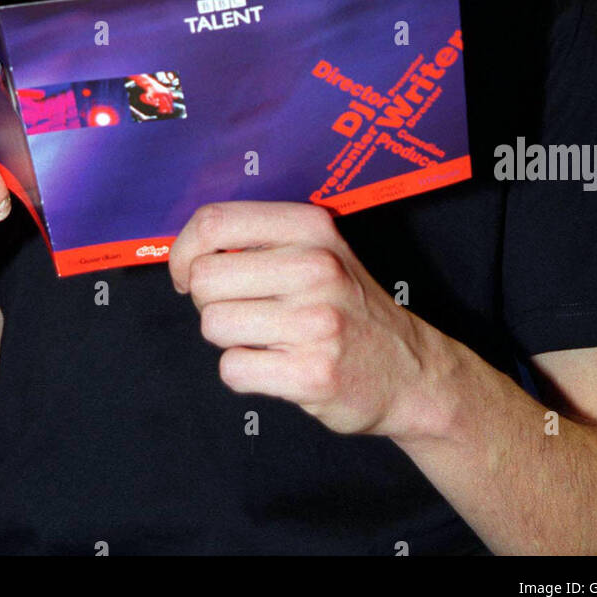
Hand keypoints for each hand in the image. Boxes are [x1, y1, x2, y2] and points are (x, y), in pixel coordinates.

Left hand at [168, 200, 438, 439]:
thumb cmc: (347, 306)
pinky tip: (275, 367)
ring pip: (213, 324)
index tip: (187, 273)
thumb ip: (259, 239)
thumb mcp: (318, 250)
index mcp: (311, 227)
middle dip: (208, 301)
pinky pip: (232, 369)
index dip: (184, 251)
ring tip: (267, 339)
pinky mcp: (313, 374)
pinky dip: (243, 373)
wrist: (411, 371)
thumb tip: (185, 252)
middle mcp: (316, 266)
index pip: (214, 222)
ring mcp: (316, 322)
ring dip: (228, 339)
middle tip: (241, 311)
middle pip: (204, 278)